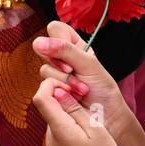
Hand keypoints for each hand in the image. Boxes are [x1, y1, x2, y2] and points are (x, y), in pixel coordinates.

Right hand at [33, 20, 133, 139]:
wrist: (106, 116)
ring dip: (63, 81)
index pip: (55, 29)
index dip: (57, 38)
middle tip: (73, 71)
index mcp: (73, 45)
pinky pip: (44, 86)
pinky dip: (60, 91)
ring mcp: (54, 75)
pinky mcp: (50, 91)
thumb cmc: (103, 89)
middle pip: (43, 47)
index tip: (68, 52)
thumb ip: (66, 50)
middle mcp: (61, 58)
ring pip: (44, 69)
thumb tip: (39, 42)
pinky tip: (71, 96)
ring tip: (80, 89)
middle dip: (60, 63)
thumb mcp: (89, 64)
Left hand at [33, 78, 124, 145]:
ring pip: (55, 124)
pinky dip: (68, 134)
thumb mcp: (97, 130)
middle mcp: (50, 141)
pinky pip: (58, 138)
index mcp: (60, 131)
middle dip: (65, 105)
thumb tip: (59, 90)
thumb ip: (75, 109)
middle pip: (49, 110)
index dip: (51, 85)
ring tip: (89, 129)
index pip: (41, 97)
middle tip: (87, 109)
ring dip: (69, 121)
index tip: (69, 87)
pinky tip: (84, 142)